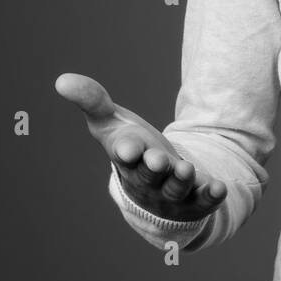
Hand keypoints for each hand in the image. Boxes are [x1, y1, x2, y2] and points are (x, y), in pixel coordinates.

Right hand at [54, 72, 227, 223]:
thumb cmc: (131, 147)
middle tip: (158, 160)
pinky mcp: (195, 200)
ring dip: (180, 181)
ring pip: (175, 189)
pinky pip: (203, 200)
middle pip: (150, 175)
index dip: (127, 151)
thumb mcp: (112, 122)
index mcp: (127, 159)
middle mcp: (148, 179)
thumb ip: (92, 100)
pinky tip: (219, 187)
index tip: (128, 147)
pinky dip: (210, 196)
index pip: (124, 156)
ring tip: (185, 169)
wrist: (157, 182)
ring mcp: (171, 192)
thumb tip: (61, 80)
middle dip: (153, 168)